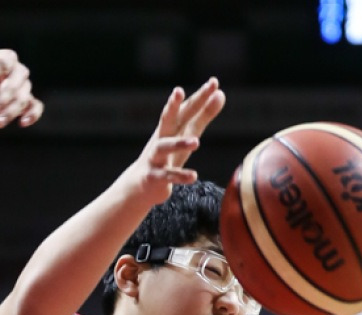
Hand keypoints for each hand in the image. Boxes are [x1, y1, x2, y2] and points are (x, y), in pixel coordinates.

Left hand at [0, 44, 43, 127]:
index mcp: (6, 58)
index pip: (3, 64)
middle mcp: (19, 71)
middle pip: (15, 84)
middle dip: (3, 98)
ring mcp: (25, 87)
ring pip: (22, 99)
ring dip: (10, 112)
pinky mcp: (28, 101)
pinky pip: (35, 107)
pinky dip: (32, 114)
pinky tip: (23, 123)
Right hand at [123, 77, 225, 207]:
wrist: (140, 185)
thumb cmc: (167, 155)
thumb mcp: (187, 133)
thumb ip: (204, 115)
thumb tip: (221, 94)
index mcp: (171, 126)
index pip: (187, 108)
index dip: (199, 96)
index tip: (214, 82)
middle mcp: (161, 138)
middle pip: (167, 120)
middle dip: (172, 106)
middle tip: (178, 91)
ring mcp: (155, 157)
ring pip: (164, 147)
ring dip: (179, 143)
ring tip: (196, 142)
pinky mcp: (154, 177)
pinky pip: (167, 176)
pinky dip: (179, 176)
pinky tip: (194, 176)